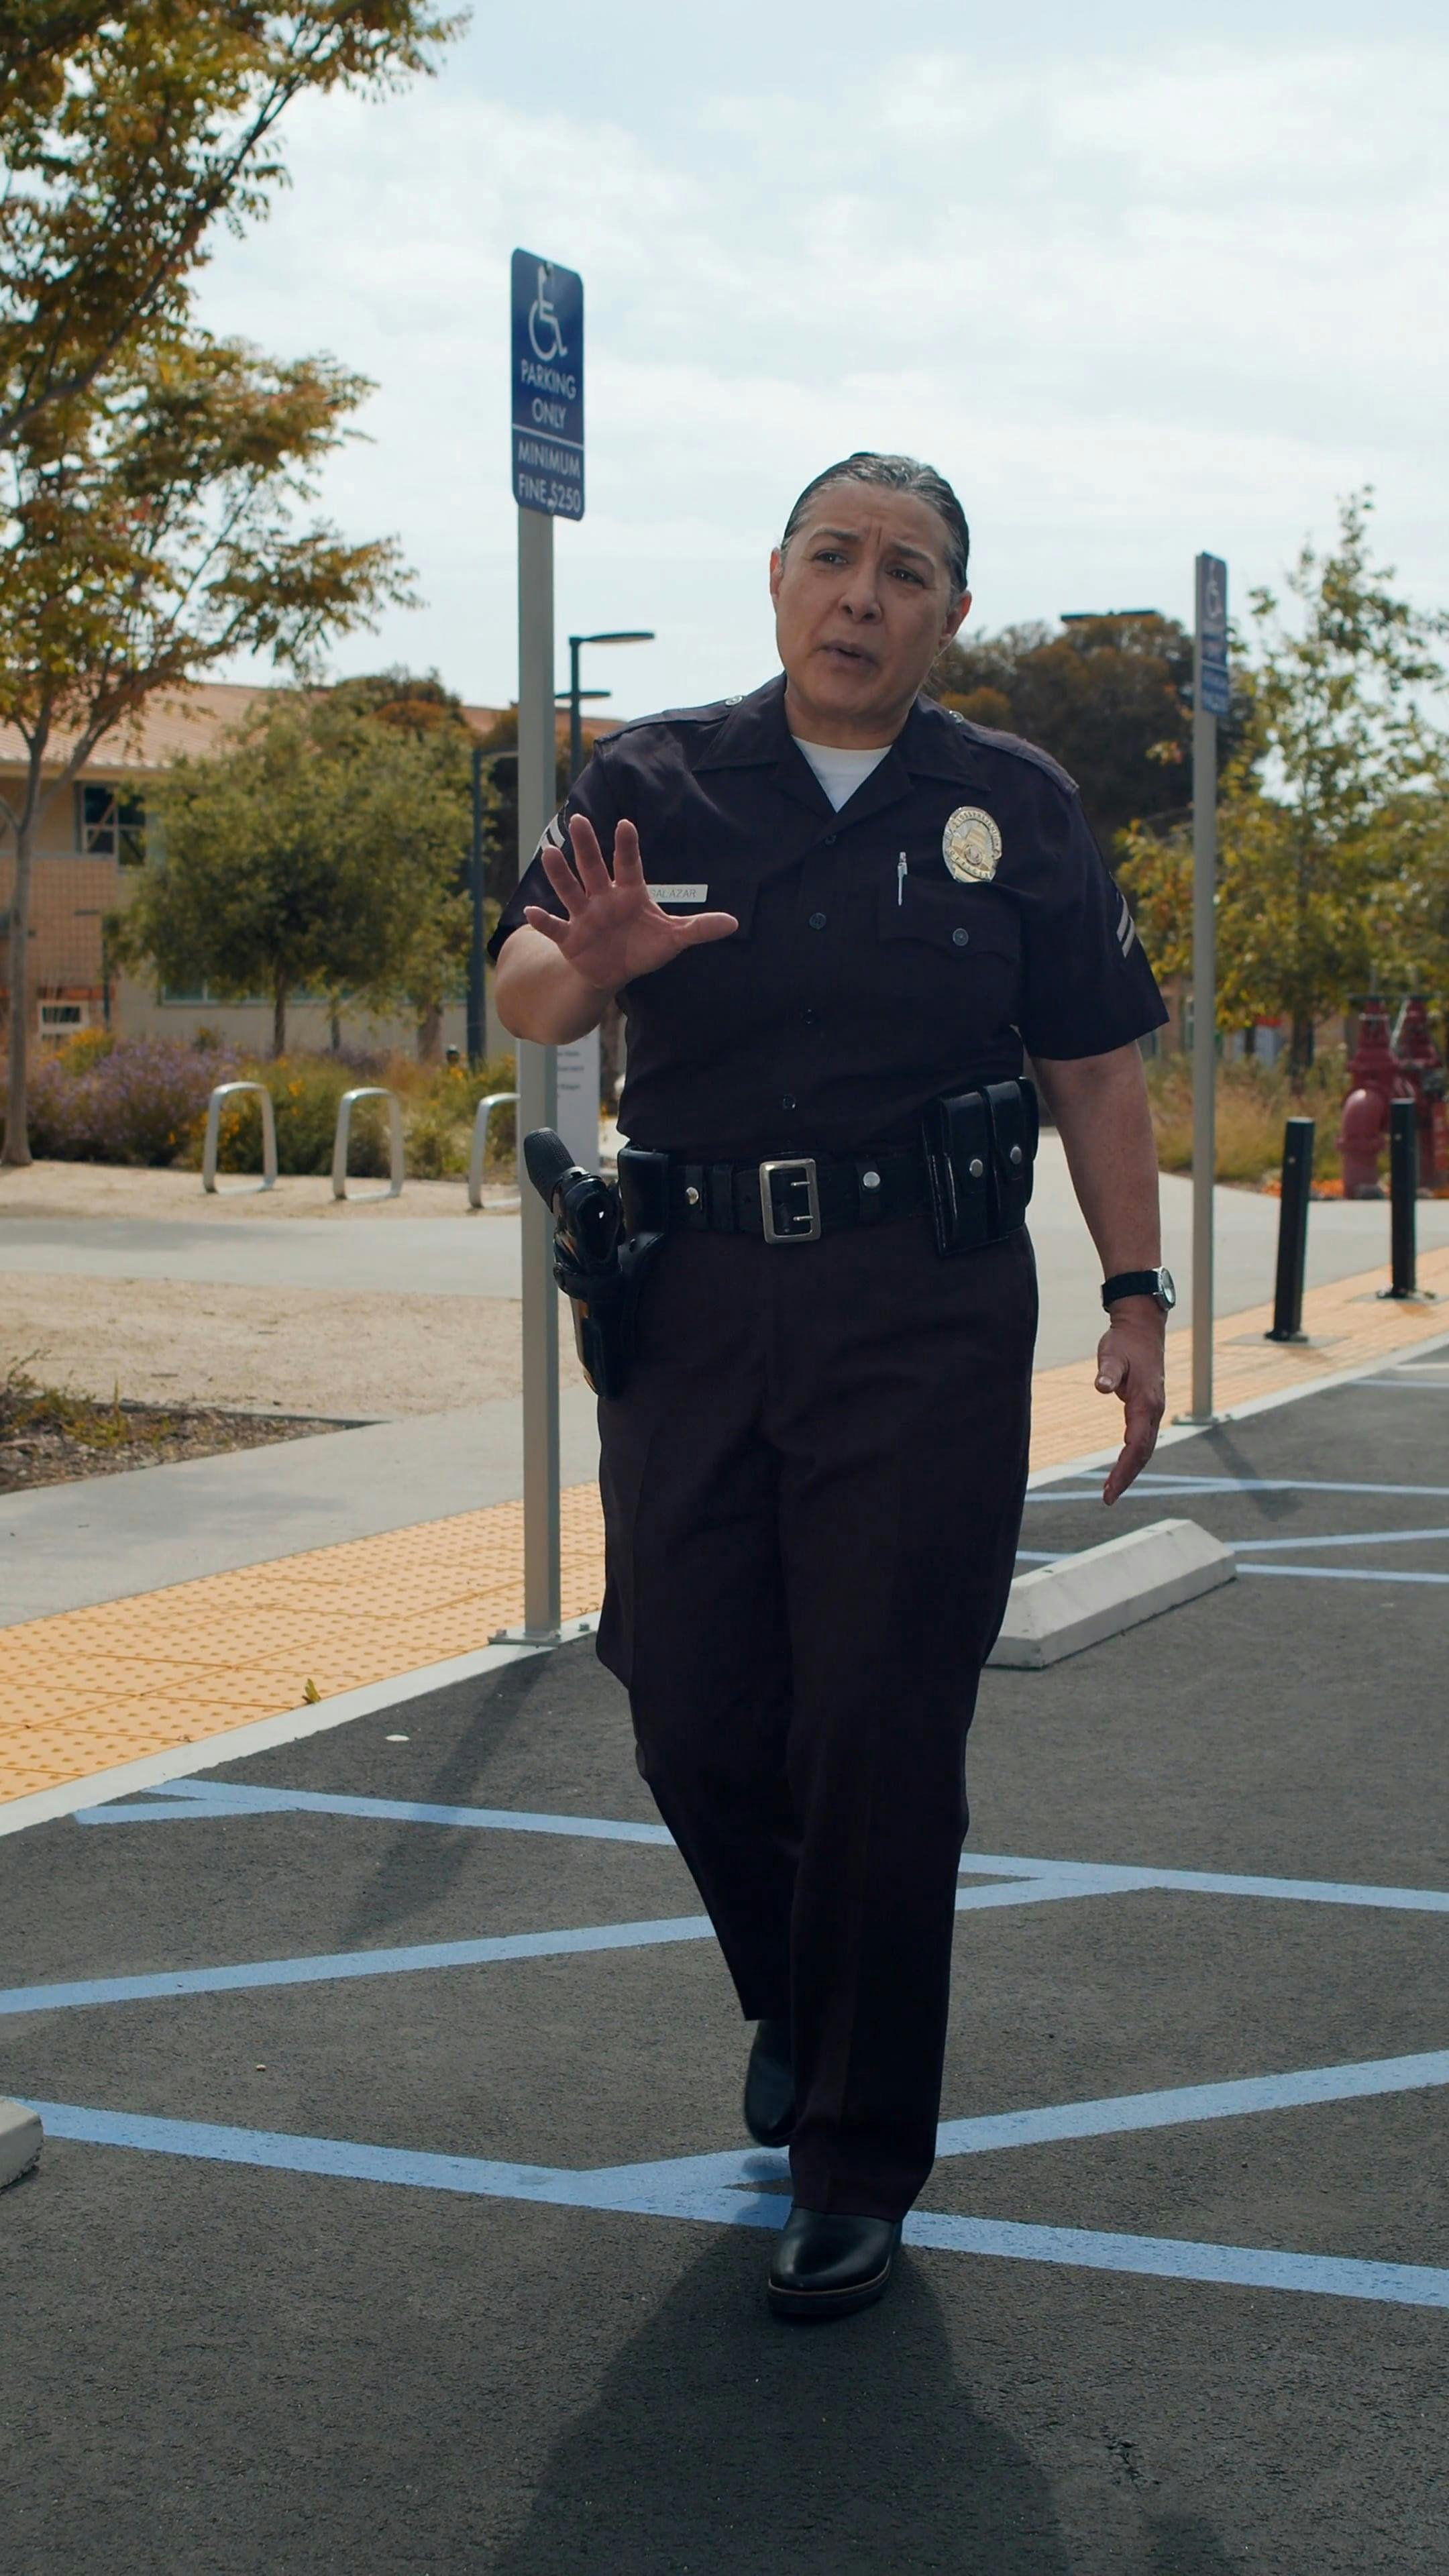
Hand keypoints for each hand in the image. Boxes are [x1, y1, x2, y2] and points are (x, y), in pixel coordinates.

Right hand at [524, 814, 738, 991]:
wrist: (615, 971)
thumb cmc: (644, 947)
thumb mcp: (673, 938)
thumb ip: (698, 928)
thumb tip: (733, 923)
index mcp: (629, 893)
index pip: (628, 865)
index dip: (626, 846)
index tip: (626, 824)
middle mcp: (603, 898)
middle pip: (593, 868)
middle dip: (586, 846)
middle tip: (578, 819)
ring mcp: (584, 916)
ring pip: (569, 890)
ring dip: (559, 874)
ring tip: (549, 853)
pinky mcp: (570, 938)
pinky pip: (555, 928)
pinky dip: (543, 922)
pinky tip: (531, 912)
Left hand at [1094, 1303, 1165, 1504]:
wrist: (1143, 1328)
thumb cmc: (1124, 1341)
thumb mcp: (1112, 1354)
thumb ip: (1107, 1372)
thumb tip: (1101, 1387)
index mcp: (1146, 1403)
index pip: (1135, 1445)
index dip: (1123, 1469)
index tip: (1110, 1489)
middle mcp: (1153, 1410)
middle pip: (1143, 1453)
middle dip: (1126, 1476)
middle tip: (1107, 1498)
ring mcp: (1153, 1410)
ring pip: (1145, 1448)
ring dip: (1130, 1470)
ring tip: (1111, 1490)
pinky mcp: (1147, 1408)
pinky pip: (1142, 1439)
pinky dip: (1132, 1457)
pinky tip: (1121, 1468)